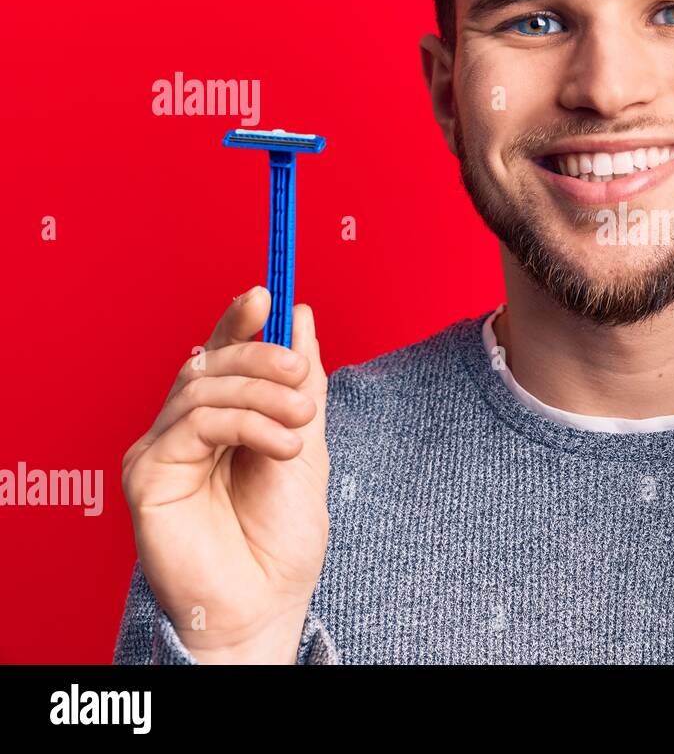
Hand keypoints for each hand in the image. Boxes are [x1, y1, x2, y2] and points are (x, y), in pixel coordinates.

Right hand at [122, 287, 329, 662]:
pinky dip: (245, 423)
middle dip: (261, 355)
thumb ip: (302, 380)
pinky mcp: (148, 474)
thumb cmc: (282, 535)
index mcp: (220, 419)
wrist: (269, 600)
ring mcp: (162, 450)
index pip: (221, 354)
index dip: (239, 319)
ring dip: (262, 394)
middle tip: (302, 372)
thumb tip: (298, 313)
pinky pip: (194, 423)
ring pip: (203, 386)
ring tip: (302, 420)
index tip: (268, 292)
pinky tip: (282, 444)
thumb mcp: (307, 441)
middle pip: (209, 362)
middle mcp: (184, 429)